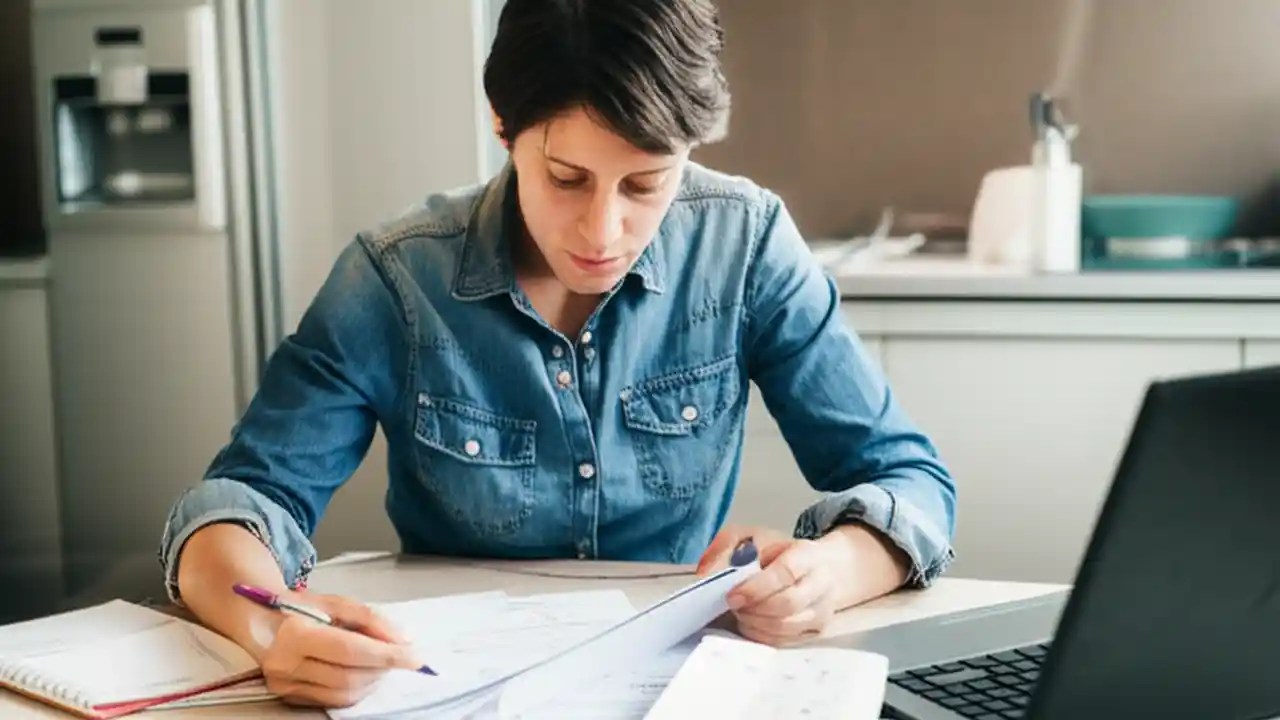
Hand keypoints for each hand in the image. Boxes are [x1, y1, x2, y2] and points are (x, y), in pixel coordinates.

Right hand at [258, 593, 420, 706]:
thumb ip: (370, 618)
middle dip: (382, 669)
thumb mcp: (336, 603)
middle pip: (349, 677)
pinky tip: (363, 674)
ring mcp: (285, 686)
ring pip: (344, 694)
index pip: (349, 650)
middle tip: (399, 656)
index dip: (386, 655)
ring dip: (372, 681)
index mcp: (295, 633)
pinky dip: (356, 689)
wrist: (260, 622)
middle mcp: (285, 664)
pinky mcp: (289, 698)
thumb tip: (403, 640)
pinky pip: (333, 701)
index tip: (415, 657)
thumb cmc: (301, 609)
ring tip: (381, 663)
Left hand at [696, 523, 910, 645]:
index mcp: (807, 554)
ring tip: (740, 613)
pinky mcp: (816, 630)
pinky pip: (786, 641)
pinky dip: (762, 635)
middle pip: (788, 604)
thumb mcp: (751, 536)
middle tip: (732, 605)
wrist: (821, 568)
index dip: (756, 588)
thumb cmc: (779, 552)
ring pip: (786, 627)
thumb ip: (726, 548)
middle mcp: (821, 583)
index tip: (731, 597)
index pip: (785, 573)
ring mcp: (822, 610)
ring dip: (755, 624)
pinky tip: (751, 623)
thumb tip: (705, 575)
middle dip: (753, 609)